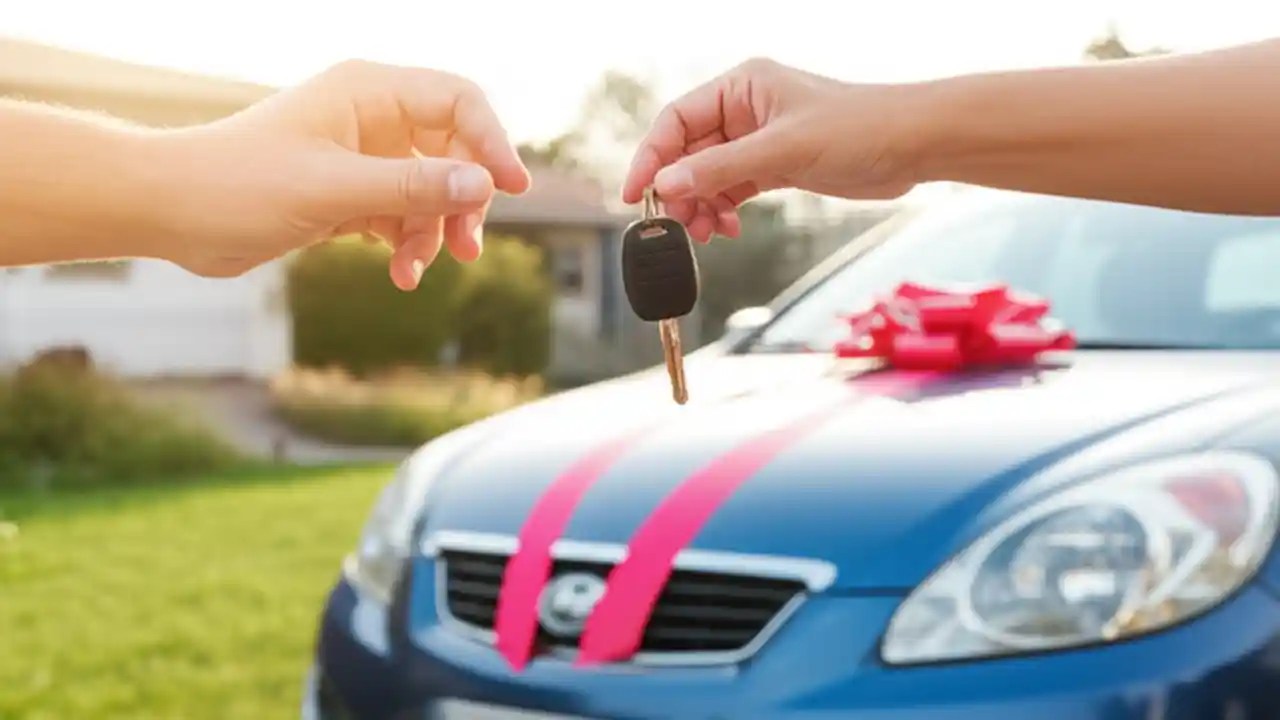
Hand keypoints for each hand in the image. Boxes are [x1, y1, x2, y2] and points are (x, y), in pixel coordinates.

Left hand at [155, 60, 530, 288]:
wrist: (172, 211)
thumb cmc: (239, 184)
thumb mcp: (334, 189)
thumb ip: (412, 187)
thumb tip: (483, 185)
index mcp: (370, 92)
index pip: (459, 101)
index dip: (492, 142)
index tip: (513, 189)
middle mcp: (373, 117)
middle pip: (455, 150)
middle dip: (464, 201)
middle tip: (467, 247)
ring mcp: (363, 156)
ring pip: (432, 190)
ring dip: (434, 232)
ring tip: (416, 269)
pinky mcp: (351, 192)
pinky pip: (403, 215)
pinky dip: (408, 243)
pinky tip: (400, 272)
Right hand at [622, 58, 918, 242]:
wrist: (914, 145)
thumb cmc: (859, 128)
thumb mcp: (783, 150)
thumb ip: (722, 169)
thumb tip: (668, 184)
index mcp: (741, 87)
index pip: (676, 120)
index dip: (651, 157)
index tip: (637, 195)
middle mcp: (744, 110)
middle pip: (688, 152)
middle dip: (679, 190)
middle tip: (676, 225)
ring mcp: (758, 139)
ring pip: (708, 176)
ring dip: (700, 205)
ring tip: (706, 233)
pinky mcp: (775, 166)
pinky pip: (732, 189)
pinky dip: (724, 210)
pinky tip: (727, 229)